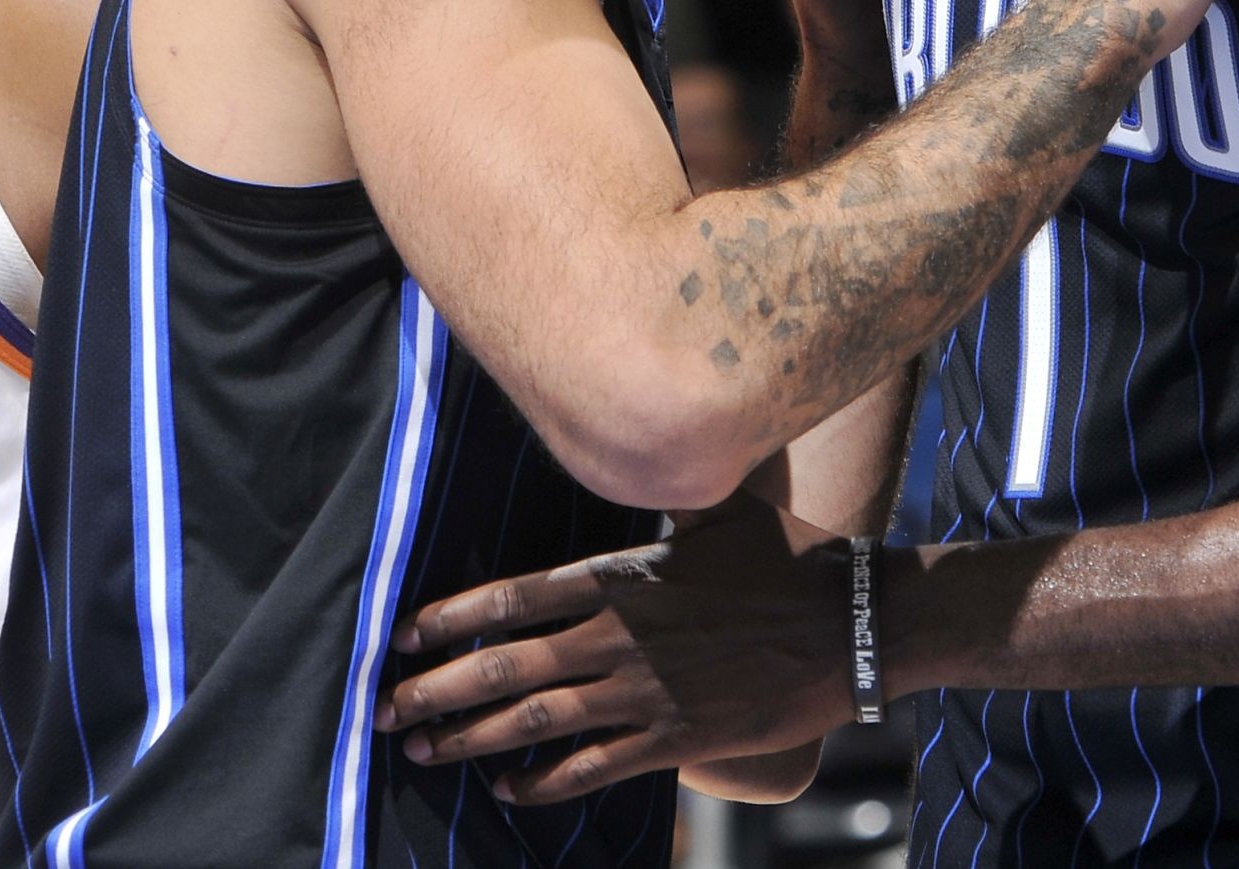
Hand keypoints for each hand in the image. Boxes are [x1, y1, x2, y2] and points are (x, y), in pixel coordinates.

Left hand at [375, 494, 853, 804]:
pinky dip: (542, 785)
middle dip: (437, 691)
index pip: (513, 597)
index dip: (451, 618)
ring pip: (535, 722)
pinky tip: (508, 790)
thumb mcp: (719, 511)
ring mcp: (645, 694)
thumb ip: (662, 497)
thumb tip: (639, 448)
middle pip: (505, 666)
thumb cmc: (789, 558)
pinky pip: (591, 770)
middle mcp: (619, 638)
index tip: (405, 635)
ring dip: (471, 740)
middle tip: (386, 710)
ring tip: (424, 752)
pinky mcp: (674, 742)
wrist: (852, 625)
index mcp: (622, 577)